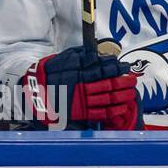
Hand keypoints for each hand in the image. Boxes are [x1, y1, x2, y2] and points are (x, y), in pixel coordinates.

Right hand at [24, 46, 138, 129]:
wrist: (34, 90)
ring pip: (108, 99)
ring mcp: (82, 101)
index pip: (104, 70)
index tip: (125, 66)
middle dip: (124, 82)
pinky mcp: (80, 113)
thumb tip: (98, 54)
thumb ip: (82, 55)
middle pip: (110, 85)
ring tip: (132, 92)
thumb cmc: (51, 71)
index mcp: (79, 73)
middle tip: (133, 79)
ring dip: (123, 96)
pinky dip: (114, 110)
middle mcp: (82, 87)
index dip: (118, 68)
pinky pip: (101, 113)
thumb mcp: (64, 57)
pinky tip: (123, 106)